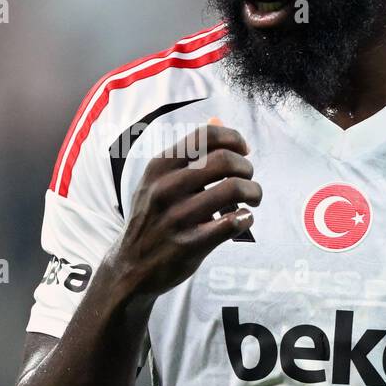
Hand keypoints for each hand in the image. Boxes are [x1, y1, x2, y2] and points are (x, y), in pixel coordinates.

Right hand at [107, 117, 260, 299]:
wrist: (131, 266)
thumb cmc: (153, 217)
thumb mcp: (159, 180)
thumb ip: (190, 151)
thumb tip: (218, 119)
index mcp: (159, 167)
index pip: (206, 135)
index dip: (234, 138)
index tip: (244, 151)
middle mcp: (165, 188)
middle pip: (225, 160)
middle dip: (247, 168)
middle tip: (248, 180)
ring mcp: (176, 217)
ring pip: (233, 190)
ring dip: (254, 192)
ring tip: (252, 200)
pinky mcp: (189, 245)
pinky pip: (232, 223)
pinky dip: (246, 218)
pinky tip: (243, 219)